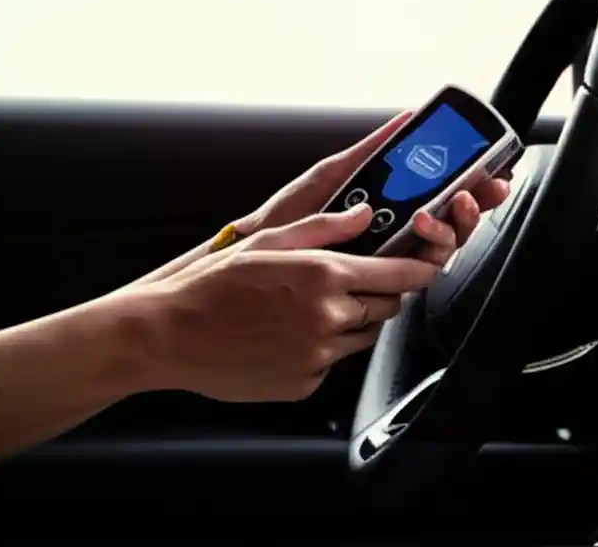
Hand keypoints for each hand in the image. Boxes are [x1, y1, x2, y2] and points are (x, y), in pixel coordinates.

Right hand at [138, 203, 437, 402]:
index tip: (428, 265)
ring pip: (362, 336)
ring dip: (353, 321)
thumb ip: (325, 227)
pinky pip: (331, 364)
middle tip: (360, 282)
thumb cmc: (213, 284)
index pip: (399, 274)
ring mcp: (318, 356)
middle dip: (384, 293)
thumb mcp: (268, 239)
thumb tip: (365, 215)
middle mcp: (328, 317)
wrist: (170, 335)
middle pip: (388, 307)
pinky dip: (323, 349)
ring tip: (313, 308)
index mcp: (324, 275)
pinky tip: (289, 335)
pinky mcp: (305, 383)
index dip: (419, 269)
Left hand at [234, 111, 512, 263]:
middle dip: (477, 204)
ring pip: (445, 248)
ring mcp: (391, 262)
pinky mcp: (381, 284)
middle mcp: (398, 238)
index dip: (476, 185)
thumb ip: (373, 150)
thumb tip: (406, 118)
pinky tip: (423, 226)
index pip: (446, 196)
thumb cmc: (287, 218)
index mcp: (393, 208)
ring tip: (445, 204)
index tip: (495, 168)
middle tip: (480, 187)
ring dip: (455, 224)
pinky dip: (430, 248)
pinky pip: (420, 272)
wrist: (254, 255)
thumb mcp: (333, 173)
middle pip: (456, 223)